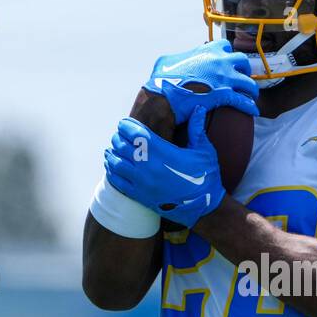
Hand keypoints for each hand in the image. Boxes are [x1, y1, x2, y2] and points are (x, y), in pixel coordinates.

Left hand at [104, 107, 225, 228]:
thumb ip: (197, 129)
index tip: (125, 123)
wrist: (203, 207)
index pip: (135, 133)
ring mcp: (142, 183)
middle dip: (119, 137)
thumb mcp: (204, 151)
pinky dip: (112, 170)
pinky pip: (117, 181)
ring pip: (116, 162)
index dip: (127, 125)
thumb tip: (198, 108)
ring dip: (112, 152)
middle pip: (122, 145)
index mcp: (163, 152)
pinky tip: (113, 164)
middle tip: (120, 134)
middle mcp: (149, 166)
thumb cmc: (205, 177)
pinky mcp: (139, 195)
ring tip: (114, 148)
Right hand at [144, 40, 258, 121]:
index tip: (227, 63)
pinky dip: (249, 106)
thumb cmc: (162, 79)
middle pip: (243, 61)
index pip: (226, 46)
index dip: (227, 55)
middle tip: (241, 78)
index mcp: (208, 50)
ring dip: (251, 89)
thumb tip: (178, 59)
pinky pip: (244, 101)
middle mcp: (220, 61)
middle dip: (244, 70)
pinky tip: (253, 111)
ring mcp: (224, 78)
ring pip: (248, 82)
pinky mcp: (224, 95)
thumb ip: (180, 57)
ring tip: (250, 96)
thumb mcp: (168, 60)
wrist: (163, 97)